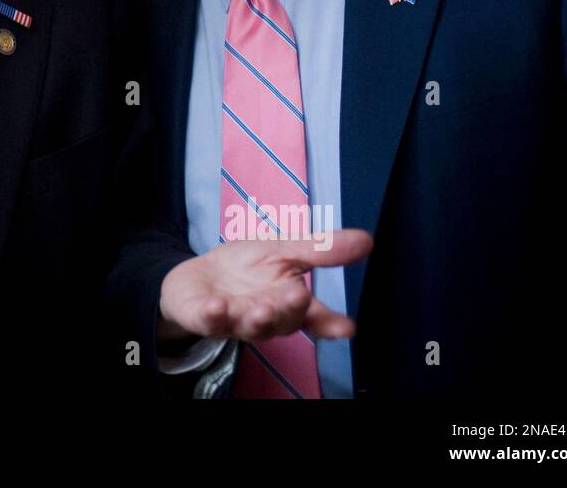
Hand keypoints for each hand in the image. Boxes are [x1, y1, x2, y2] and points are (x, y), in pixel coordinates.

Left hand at [158, 229, 372, 344]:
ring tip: (260, 309)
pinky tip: (216, 305)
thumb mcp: (283, 250)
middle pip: (283, 321)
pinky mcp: (205, 318)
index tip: (347, 327)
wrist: (199, 276)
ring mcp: (235, 320)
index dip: (330, 323)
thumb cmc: (247, 267)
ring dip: (257, 319)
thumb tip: (367, 239)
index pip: (315, 317)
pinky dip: (213, 315)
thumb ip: (321, 250)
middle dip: (289, 311)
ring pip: (250, 326)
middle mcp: (266, 317)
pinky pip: (209, 321)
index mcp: (288, 302)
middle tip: (297, 297)